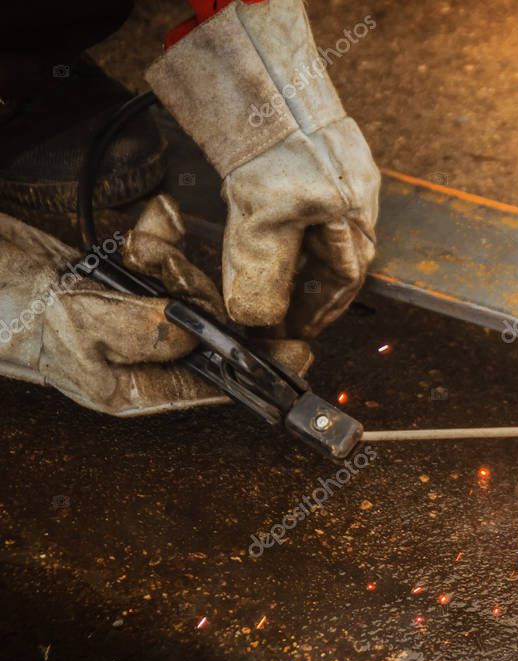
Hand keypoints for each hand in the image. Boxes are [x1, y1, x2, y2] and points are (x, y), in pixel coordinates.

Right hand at [0, 195, 311, 415]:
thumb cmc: (21, 318)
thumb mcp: (85, 330)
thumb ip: (147, 334)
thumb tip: (199, 336)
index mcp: (139, 389)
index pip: (215, 384)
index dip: (259, 370)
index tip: (299, 353)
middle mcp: (147, 360)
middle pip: (209, 332)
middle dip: (197, 293)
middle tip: (169, 269)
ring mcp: (141, 323)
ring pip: (190, 293)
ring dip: (172, 262)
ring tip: (137, 248)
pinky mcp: (134, 289)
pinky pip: (167, 267)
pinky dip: (159, 240)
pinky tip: (150, 222)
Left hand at [146, 0, 379, 338]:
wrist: (265, 86)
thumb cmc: (268, 149)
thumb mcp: (258, 225)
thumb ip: (262, 277)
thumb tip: (260, 319)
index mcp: (351, 218)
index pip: (343, 281)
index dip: (319, 310)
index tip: (296, 328)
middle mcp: (361, 197)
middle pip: (345, 260)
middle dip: (317, 290)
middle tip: (290, 312)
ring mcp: (354, 174)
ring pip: (336, 232)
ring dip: (310, 260)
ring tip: (283, 277)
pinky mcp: (338, 156)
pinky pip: (329, 205)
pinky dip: (308, 228)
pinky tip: (285, 230)